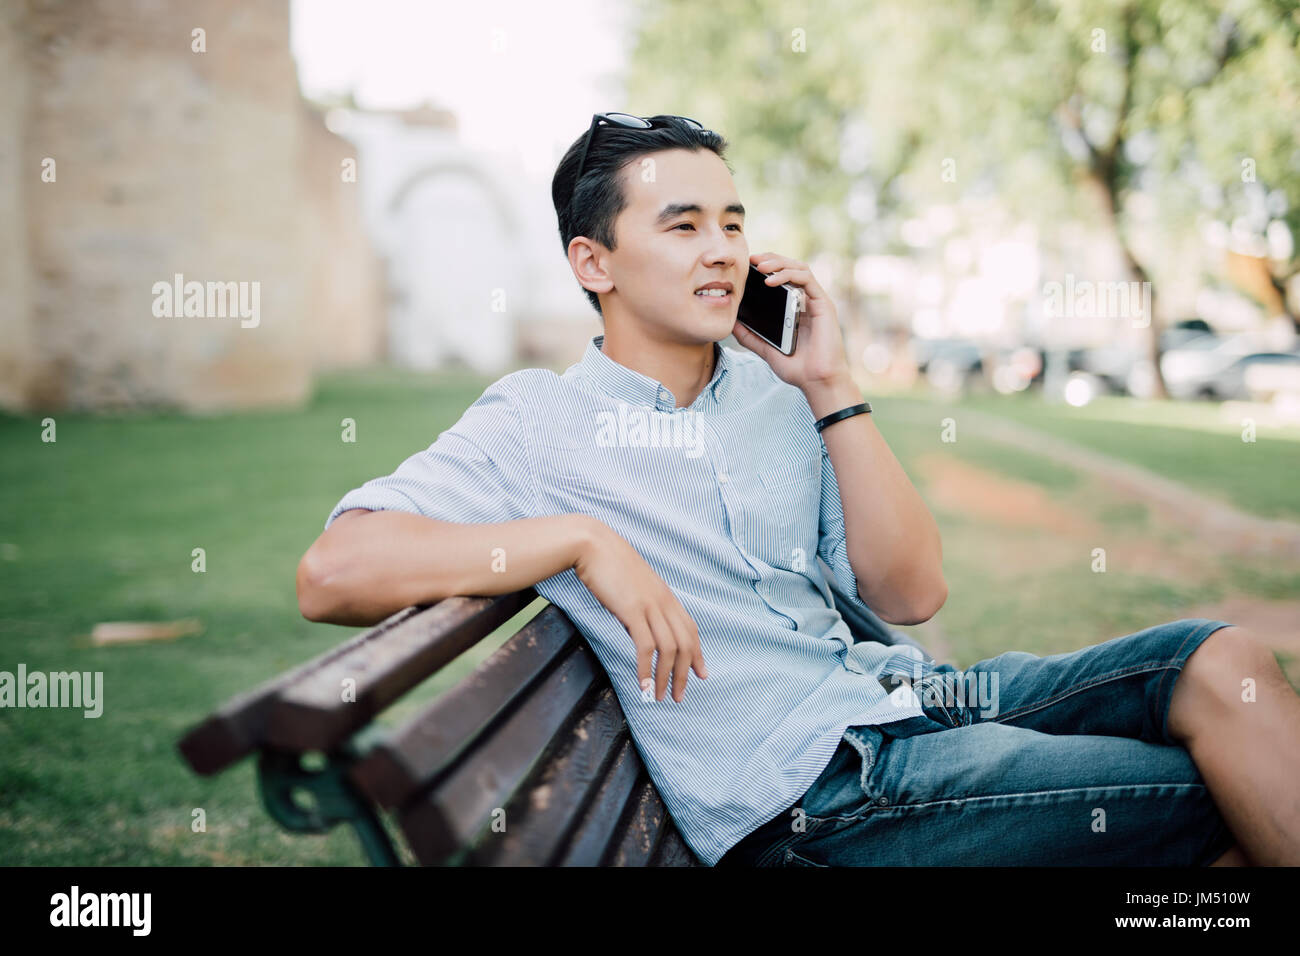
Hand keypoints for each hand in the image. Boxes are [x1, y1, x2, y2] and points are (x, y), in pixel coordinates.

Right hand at [573, 521, 708, 702]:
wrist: (592, 544)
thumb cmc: (607, 565)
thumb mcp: (632, 587)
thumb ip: (641, 607)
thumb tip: (639, 631)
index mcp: (666, 596)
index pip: (690, 629)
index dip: (698, 654)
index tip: (701, 674)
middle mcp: (664, 602)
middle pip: (685, 644)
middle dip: (685, 674)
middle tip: (679, 697)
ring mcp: (650, 605)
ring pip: (669, 649)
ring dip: (666, 677)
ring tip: (660, 697)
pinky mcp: (632, 609)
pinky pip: (646, 646)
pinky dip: (646, 669)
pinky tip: (643, 685)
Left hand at [731, 252, 850, 389]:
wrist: (816, 382)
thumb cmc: (797, 368)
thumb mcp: (766, 350)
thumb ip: (750, 337)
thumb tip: (731, 324)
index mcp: (795, 309)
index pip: (782, 279)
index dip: (767, 268)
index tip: (747, 267)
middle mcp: (807, 301)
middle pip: (791, 268)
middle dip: (771, 260)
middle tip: (751, 260)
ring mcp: (817, 301)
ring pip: (799, 268)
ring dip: (779, 263)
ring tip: (759, 267)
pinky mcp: (824, 304)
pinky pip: (807, 279)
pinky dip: (788, 275)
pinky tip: (771, 281)